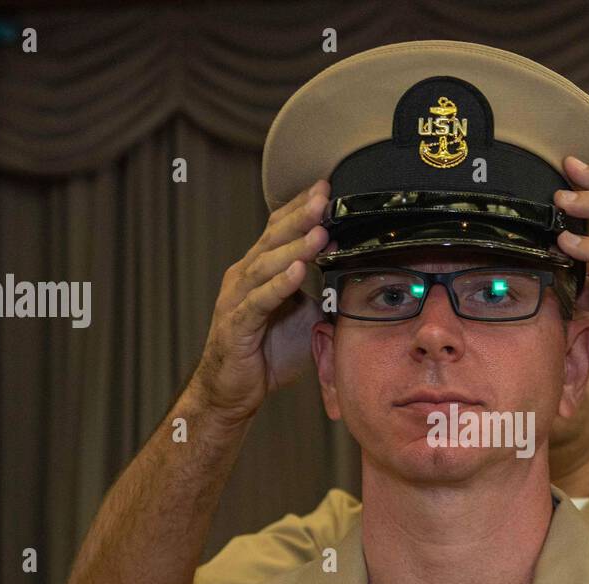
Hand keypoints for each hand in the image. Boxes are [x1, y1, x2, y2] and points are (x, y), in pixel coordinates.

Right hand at [191, 180, 330, 423]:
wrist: (233, 390)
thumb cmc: (265, 352)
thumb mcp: (303, 316)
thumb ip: (322, 291)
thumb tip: (355, 272)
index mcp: (259, 270)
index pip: (279, 230)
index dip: (301, 208)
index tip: (326, 188)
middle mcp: (244, 277)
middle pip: (273, 239)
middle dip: (300, 216)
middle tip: (325, 197)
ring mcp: (237, 299)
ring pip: (266, 265)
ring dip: (294, 247)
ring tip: (319, 232)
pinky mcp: (236, 325)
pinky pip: (259, 301)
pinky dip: (279, 285)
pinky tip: (298, 272)